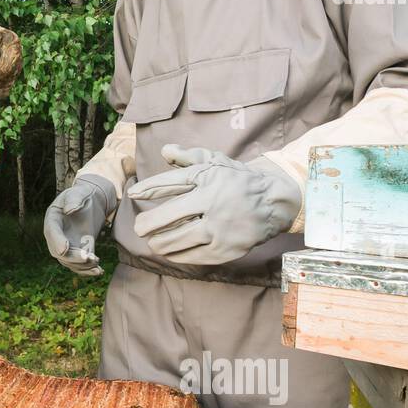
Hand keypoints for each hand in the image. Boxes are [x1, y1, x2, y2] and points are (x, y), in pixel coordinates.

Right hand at [43, 175, 115, 276]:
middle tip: (89, 258)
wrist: (93, 200)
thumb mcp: (79, 192)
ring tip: (97, 263)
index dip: (56, 242)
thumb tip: (69, 210)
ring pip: (69, 262)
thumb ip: (74, 199)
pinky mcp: (78, 250)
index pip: (51, 233)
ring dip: (82, 266)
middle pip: (59, 252)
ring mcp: (67, 244)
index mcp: (53, 219)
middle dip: (73, 258)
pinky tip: (99, 271)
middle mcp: (56, 235)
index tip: (64, 249)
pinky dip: (88, 270)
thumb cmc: (83, 194)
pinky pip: (79, 264)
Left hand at [128, 145, 301, 264]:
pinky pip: (190, 256)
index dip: (148, 189)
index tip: (133, 194)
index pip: (170, 183)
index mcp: (208, 179)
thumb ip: (189, 156)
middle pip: (167, 218)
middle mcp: (212, 203)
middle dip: (146, 225)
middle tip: (140, 228)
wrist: (274, 203)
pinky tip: (169, 251)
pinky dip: (175, 254)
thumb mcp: (217, 162)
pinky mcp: (225, 250)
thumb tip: (165, 150)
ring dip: (158, 242)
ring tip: (153, 240)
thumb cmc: (237, 181)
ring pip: (175, 241)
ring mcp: (219, 229)